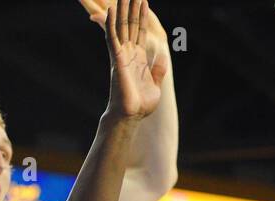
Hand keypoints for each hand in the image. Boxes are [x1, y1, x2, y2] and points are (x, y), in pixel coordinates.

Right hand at [102, 0, 166, 121]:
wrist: (131, 115)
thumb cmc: (141, 104)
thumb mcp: (155, 85)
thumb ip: (159, 70)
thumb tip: (164, 56)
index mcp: (138, 58)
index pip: (139, 31)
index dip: (142, 16)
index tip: (144, 1)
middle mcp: (128, 53)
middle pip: (130, 25)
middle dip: (132, 8)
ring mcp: (121, 55)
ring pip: (120, 27)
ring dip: (122, 10)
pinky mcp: (116, 59)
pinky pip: (112, 38)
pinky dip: (110, 23)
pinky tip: (111, 11)